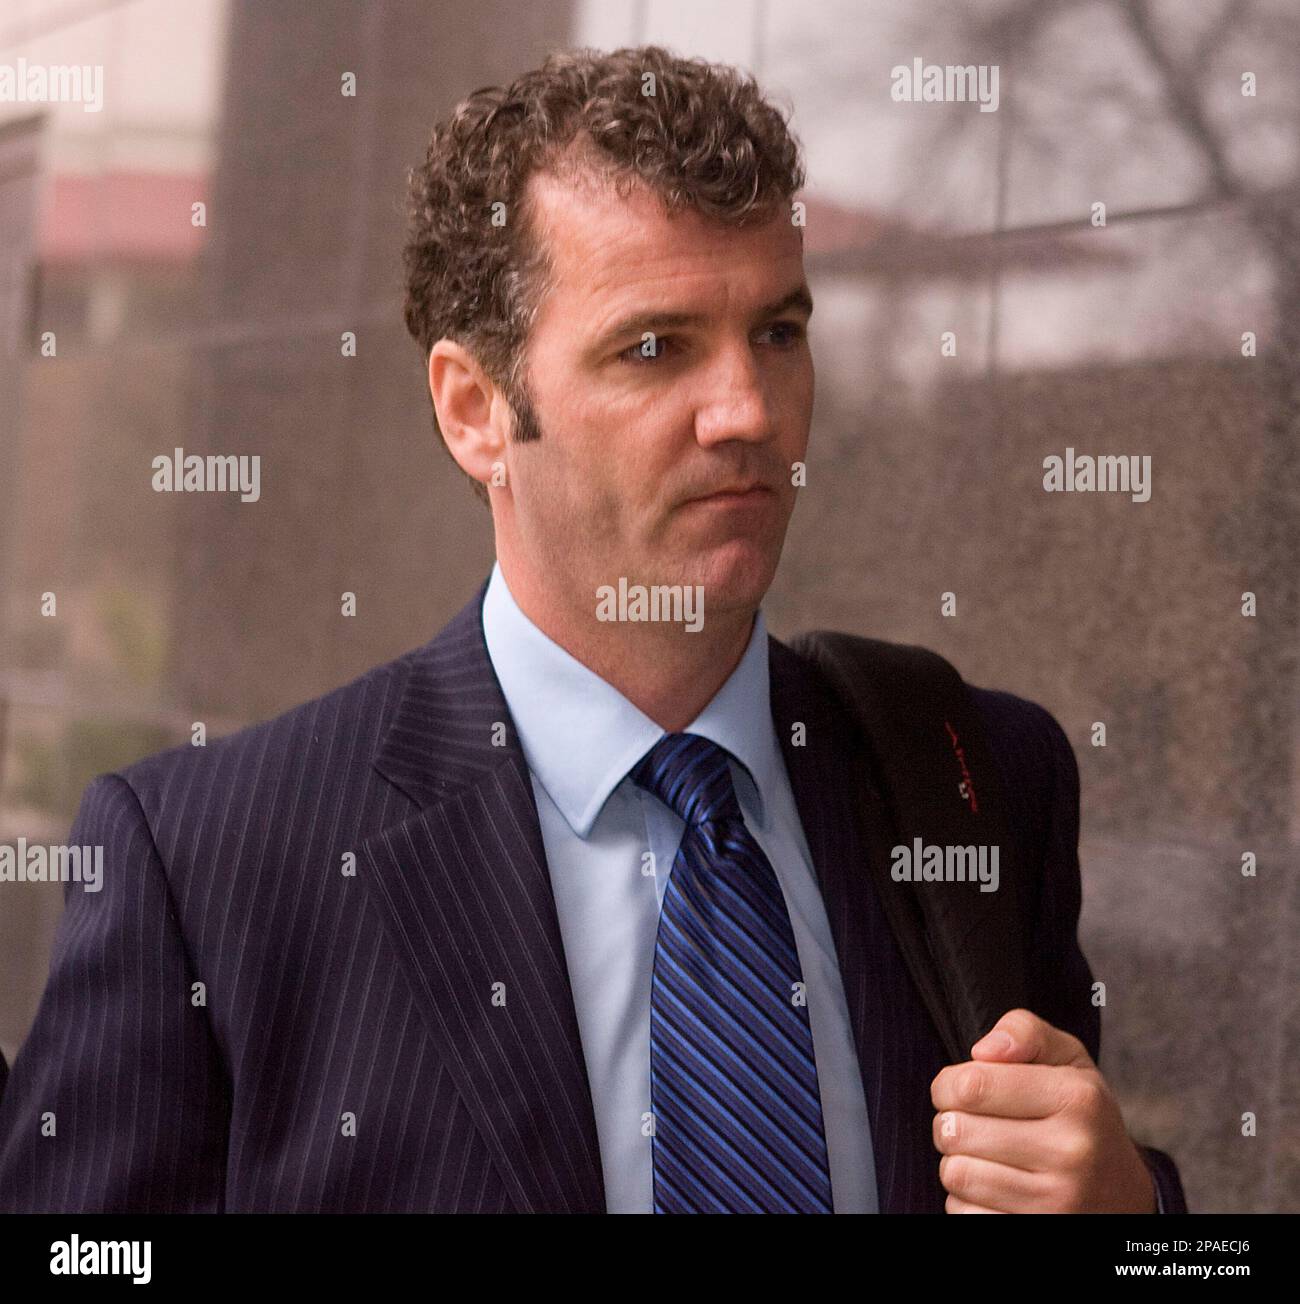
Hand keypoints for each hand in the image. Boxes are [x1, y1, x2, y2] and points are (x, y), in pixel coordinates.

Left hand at [930, 1007, 1157, 1212]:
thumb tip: (982, 1051)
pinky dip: (968, 1201)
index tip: (957, 1089)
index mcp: (1076, 1099)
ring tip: (986, 1156)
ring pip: (955, 1175)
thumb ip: (1023, 1031)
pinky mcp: (1040, 1231)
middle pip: (955, 1131)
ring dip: (958, 1163)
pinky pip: (964, 1214)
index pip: (970, 1085)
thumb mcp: (1067, 1058)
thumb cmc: (1082, 1115)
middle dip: (950, 1123)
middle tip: (972, 1124)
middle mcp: (1071, 1152)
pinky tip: (996, 1189)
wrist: (1124, 1193)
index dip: (947, 1084)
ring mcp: (1057, 1202)